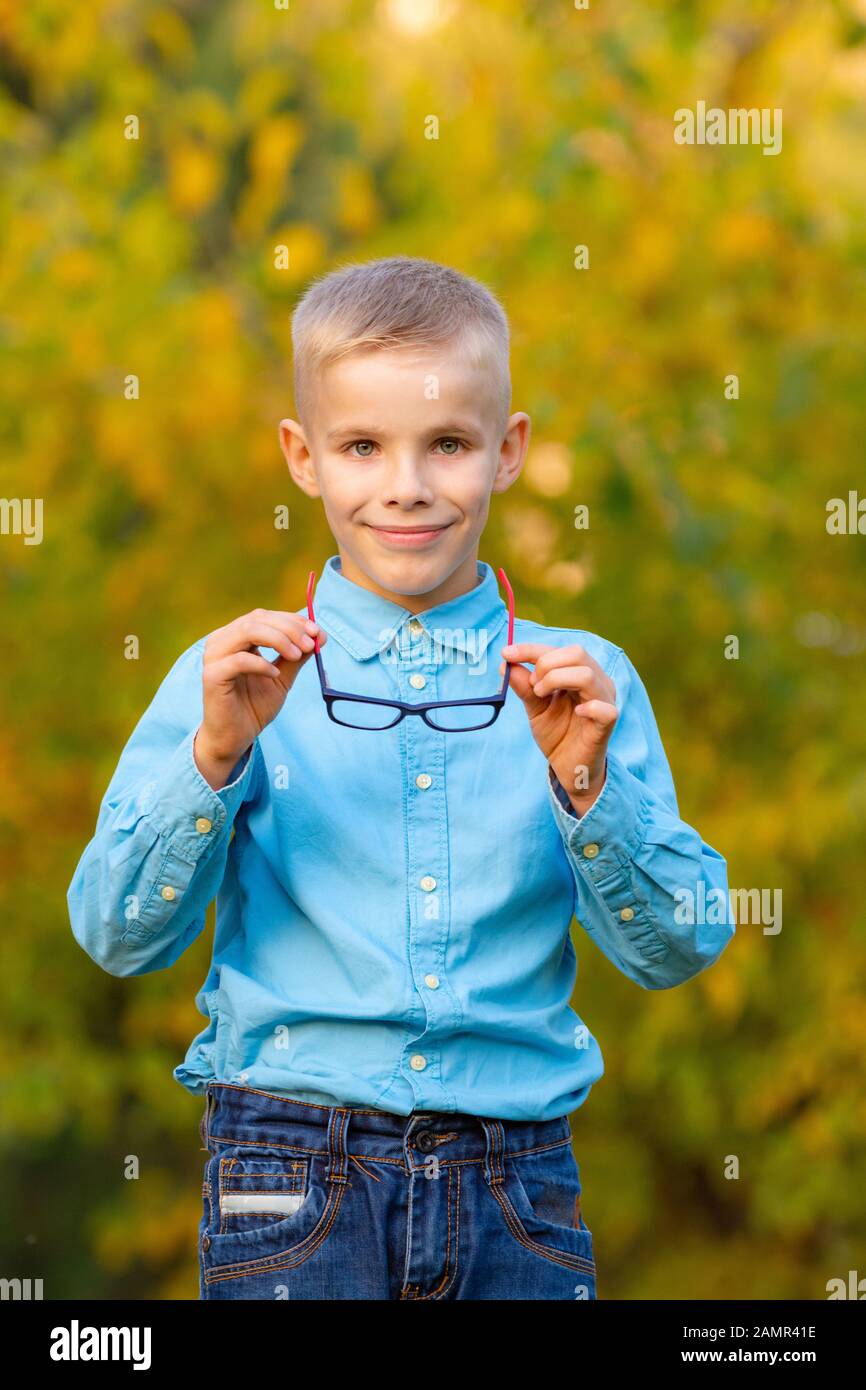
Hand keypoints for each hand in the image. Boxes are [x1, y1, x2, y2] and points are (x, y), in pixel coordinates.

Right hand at [194, 608, 327, 788]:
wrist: (235, 737)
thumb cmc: (254, 705)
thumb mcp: (282, 676)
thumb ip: (297, 656)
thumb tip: (320, 635)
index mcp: (235, 636)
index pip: (264, 616)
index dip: (292, 620)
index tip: (317, 633)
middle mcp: (221, 641)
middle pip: (257, 619)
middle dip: (289, 629)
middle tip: (310, 645)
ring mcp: (214, 656)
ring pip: (248, 631)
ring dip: (279, 640)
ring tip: (297, 656)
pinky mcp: (212, 676)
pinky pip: (239, 660)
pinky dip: (261, 664)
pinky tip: (274, 674)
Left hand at [499, 641, 616, 811]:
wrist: (568, 767)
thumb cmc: (557, 734)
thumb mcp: (535, 708)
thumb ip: (524, 687)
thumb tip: (506, 664)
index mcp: (579, 673)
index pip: (559, 650)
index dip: (532, 649)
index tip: (507, 653)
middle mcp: (596, 682)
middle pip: (577, 653)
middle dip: (546, 665)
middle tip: (533, 686)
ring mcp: (604, 701)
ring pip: (587, 675)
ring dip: (557, 680)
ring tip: (542, 696)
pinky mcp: (608, 723)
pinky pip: (605, 709)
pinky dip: (589, 707)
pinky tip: (575, 714)